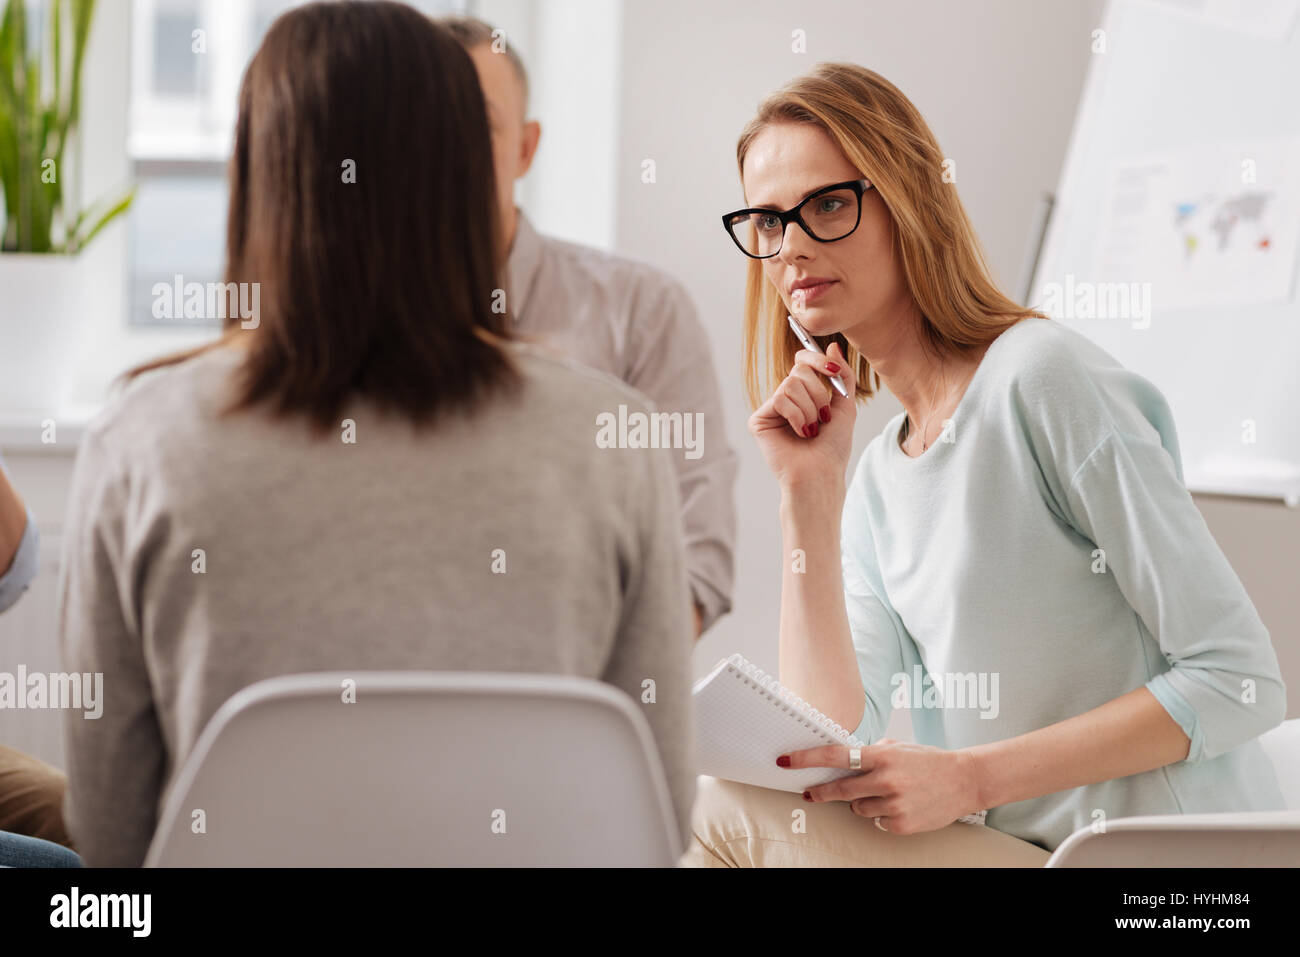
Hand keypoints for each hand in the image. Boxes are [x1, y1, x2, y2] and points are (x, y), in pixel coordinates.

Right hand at [748, 341, 856, 490]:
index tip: (832, 370)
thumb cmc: (833, 447)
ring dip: (810, 409)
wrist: (821, 474)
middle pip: (800, 370)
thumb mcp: (845, 405)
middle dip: (819, 393)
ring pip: (791, 384)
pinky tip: (800, 433)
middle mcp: (785, 399)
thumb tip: (832, 345)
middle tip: (823, 417)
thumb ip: (841, 375)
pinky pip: (780, 398)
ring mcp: (771, 409)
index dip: (816, 359)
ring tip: (811, 430)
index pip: (804, 362)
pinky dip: (797, 416)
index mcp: (803, 395)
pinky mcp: (759, 420)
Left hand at [780, 739, 982, 834]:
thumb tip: (842, 760)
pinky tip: (899, 805)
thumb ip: (869, 752)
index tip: (786, 761)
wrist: (964, 780)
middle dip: (821, 792)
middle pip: (839, 790)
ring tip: (885, 794)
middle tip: (810, 792)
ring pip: (857, 808)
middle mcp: (885, 780)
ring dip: (862, 802)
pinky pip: (877, 822)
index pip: (835, 756)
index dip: (807, 758)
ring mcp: (894, 804)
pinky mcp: (902, 824)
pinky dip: (882, 815)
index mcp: (881, 755)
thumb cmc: (928, 760)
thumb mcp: (897, 746)